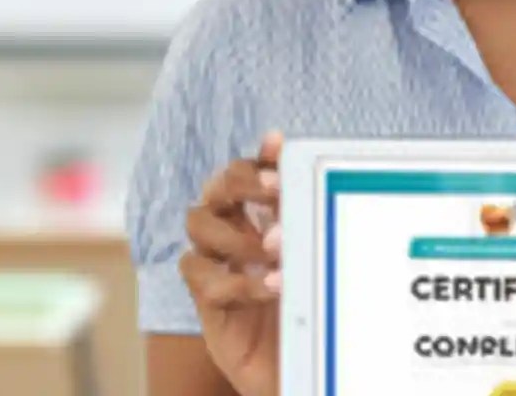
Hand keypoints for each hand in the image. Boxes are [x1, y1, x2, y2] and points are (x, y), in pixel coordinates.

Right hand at [180, 131, 283, 395]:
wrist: (299, 371)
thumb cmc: (309, 313)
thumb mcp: (317, 262)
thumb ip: (309, 221)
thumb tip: (309, 178)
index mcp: (260, 218)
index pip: (249, 173)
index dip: (258, 157)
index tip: (278, 145)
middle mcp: (233, 234)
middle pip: (217, 187)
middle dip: (241, 180)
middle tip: (274, 189)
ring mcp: (216, 266)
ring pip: (198, 222)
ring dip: (237, 231)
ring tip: (275, 249)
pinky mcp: (208, 304)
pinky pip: (202, 278)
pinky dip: (237, 279)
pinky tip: (270, 285)